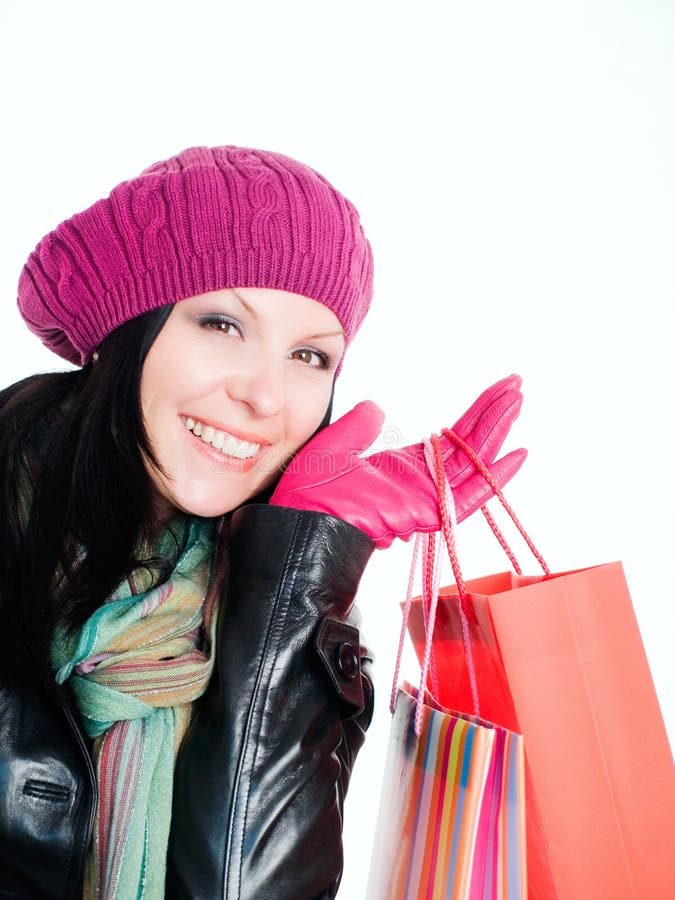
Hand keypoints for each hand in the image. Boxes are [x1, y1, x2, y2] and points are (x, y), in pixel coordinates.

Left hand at [270, 375, 526, 548]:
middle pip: (468, 444)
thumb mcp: (335, 446)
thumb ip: (358, 427)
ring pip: (473, 462)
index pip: (450, 437)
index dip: (475, 412)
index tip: (498, 388)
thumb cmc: (311, 493)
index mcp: (403, 468)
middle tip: (516, 385)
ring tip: (517, 401)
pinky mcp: (427, 512)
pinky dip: (493, 478)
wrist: (303, 520)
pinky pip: (468, 497)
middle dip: (493, 414)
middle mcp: (421, 482)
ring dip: (496, 431)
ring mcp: (427, 497)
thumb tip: (376, 408)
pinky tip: (517, 454)